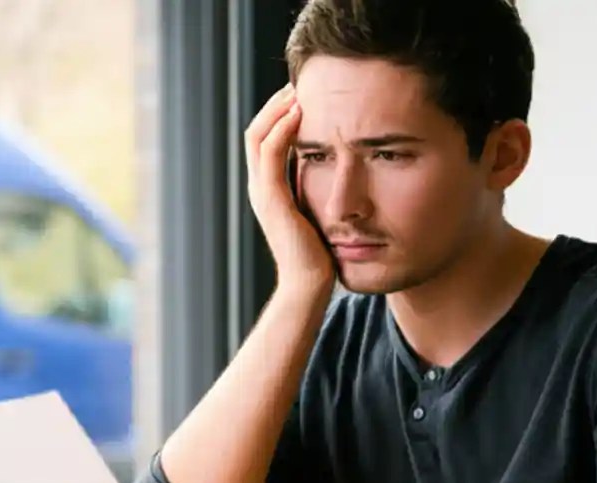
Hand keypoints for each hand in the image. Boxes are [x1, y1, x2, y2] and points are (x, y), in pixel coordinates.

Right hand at [244, 84, 333, 293]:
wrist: (310, 285)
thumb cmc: (321, 256)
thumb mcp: (320, 214)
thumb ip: (321, 192)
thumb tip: (341, 173)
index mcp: (268, 190)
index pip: (264, 140)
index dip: (280, 114)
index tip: (308, 95)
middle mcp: (259, 188)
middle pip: (255, 131)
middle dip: (277, 104)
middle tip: (302, 83)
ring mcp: (261, 192)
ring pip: (257, 135)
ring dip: (277, 109)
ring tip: (300, 90)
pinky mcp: (271, 198)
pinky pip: (269, 152)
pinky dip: (282, 128)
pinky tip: (301, 112)